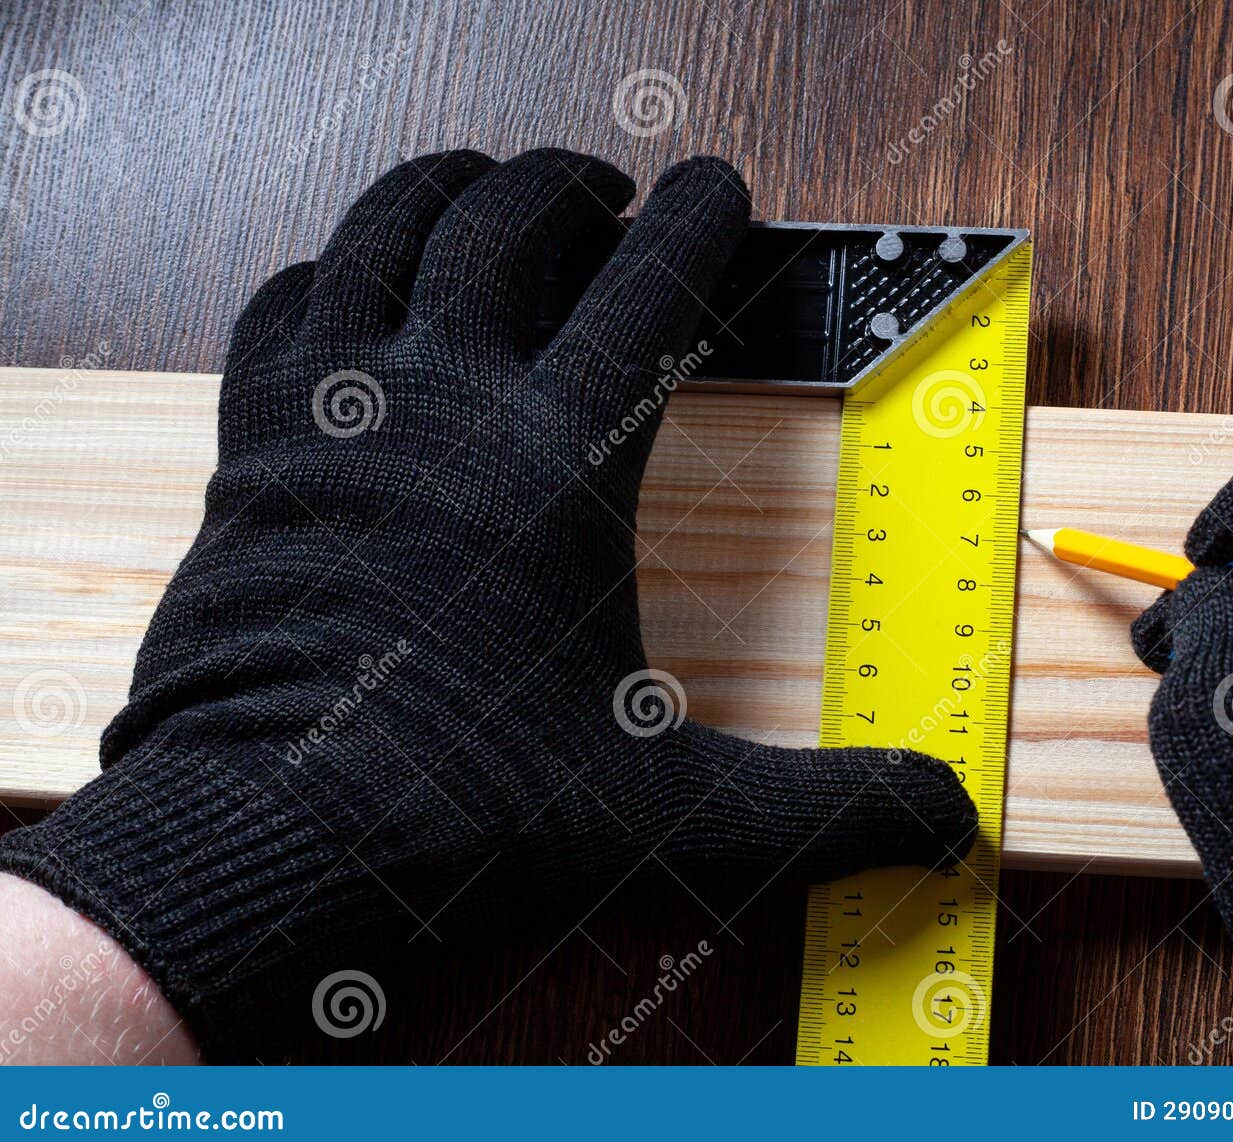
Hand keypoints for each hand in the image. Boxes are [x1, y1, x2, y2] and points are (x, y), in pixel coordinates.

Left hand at [0, 149, 974, 1058]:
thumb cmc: (467, 814)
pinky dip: (328, 267)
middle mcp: (447, 406)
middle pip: (510, 222)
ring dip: (447, 190)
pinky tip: (347, 282)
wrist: (271, 842)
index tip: (716, 183)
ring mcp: (337, 414)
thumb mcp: (678, 817)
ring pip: (386, 232)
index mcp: (560, 461)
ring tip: (485, 185)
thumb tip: (954, 824)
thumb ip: (830, 810)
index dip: (697, 218)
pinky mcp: (253, 451)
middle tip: (604, 193)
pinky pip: (281, 307)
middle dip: (567, 184)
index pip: (652, 288)